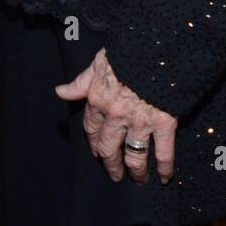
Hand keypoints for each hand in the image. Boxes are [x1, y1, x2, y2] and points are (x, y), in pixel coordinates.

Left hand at [55, 48, 176, 185]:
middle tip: (115, 174)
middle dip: (111, 164)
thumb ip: (81, 82)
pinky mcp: (164, 123)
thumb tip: (60, 92)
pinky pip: (163, 152)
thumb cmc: (127, 50)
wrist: (156, 46)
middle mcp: (116, 115)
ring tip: (138, 179)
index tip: (97, 151)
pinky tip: (165, 177)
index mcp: (98, 99)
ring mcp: (140, 121)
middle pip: (109, 148)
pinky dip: (165, 168)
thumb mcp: (97, 62)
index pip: (91, 128)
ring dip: (136, 171)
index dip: (94, 142)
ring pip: (134, 156)